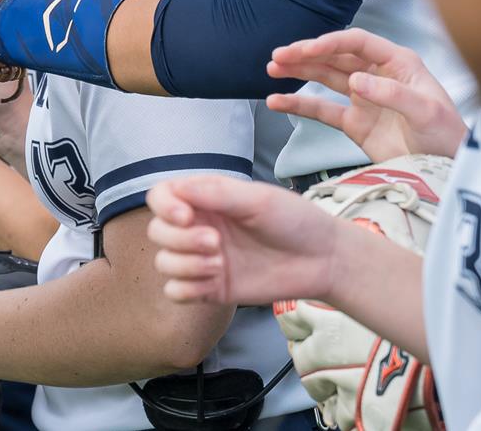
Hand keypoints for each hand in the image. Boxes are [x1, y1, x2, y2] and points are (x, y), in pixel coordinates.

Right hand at [147, 175, 344, 307]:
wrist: (322, 261)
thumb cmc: (295, 221)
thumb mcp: (258, 199)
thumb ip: (217, 193)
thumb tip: (178, 189)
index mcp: (205, 201)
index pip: (160, 197)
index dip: (164, 207)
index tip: (185, 216)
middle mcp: (198, 228)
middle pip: (158, 232)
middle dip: (180, 239)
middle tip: (215, 243)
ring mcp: (203, 260)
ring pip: (164, 263)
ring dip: (186, 265)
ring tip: (220, 264)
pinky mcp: (211, 288)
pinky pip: (176, 291)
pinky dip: (187, 288)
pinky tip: (214, 281)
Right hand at [265, 28, 465, 161]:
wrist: (448, 169)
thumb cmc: (447, 135)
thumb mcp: (427, 111)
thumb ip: (393, 94)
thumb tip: (356, 80)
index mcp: (397, 63)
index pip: (357, 43)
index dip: (331, 42)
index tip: (308, 49)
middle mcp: (376, 75)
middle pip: (335, 57)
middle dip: (306, 54)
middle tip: (279, 56)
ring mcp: (363, 98)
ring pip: (324, 78)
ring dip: (298, 72)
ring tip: (272, 69)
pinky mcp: (354, 123)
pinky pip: (321, 110)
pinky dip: (299, 105)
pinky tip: (277, 101)